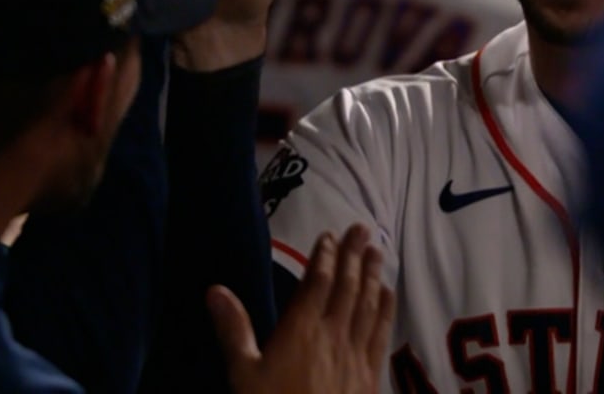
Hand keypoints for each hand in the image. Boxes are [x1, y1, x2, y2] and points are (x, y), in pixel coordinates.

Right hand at [211, 224, 394, 393]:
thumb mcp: (243, 374)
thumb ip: (233, 329)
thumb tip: (215, 290)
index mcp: (300, 330)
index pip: (316, 283)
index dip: (324, 257)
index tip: (330, 236)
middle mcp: (332, 335)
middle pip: (347, 287)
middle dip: (354, 255)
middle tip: (363, 228)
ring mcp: (355, 354)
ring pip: (368, 305)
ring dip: (373, 275)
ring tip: (377, 250)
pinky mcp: (370, 375)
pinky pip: (380, 332)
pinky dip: (384, 309)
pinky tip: (388, 294)